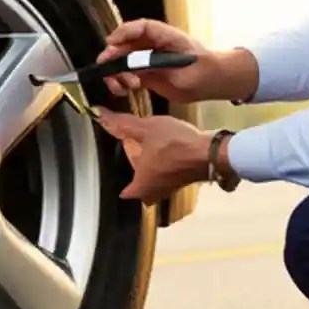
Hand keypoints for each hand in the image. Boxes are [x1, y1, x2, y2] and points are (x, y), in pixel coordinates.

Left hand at [95, 108, 214, 203]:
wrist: (210, 151)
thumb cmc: (175, 144)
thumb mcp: (145, 129)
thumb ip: (121, 125)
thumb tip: (98, 115)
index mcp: (140, 186)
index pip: (121, 189)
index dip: (116, 176)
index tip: (114, 165)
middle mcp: (153, 193)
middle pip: (136, 183)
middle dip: (134, 169)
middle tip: (131, 151)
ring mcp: (169, 189)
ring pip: (152, 179)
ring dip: (149, 166)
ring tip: (147, 148)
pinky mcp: (182, 181)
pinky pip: (164, 174)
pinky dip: (162, 164)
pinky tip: (163, 149)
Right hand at [96, 18, 220, 102]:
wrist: (209, 82)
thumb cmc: (199, 66)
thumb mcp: (181, 63)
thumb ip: (156, 62)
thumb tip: (131, 64)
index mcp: (161, 35)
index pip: (138, 28)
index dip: (123, 33)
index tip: (111, 43)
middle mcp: (150, 45)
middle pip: (124, 46)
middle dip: (113, 57)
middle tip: (107, 69)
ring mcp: (146, 61)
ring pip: (121, 63)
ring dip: (116, 73)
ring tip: (126, 85)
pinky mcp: (144, 76)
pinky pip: (125, 77)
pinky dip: (119, 83)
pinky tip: (123, 90)